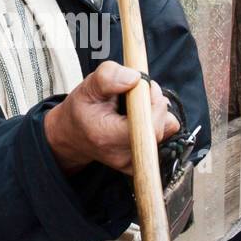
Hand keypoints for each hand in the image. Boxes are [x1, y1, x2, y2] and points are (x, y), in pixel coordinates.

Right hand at [44, 60, 179, 176]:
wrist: (73, 136)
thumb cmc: (81, 111)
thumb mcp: (87, 87)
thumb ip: (108, 77)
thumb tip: (135, 77)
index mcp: (107, 137)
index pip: (148, 123)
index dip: (152, 100)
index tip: (141, 86)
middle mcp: (123, 155)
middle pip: (161, 125)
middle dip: (154, 101)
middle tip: (136, 92)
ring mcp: (133, 163)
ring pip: (166, 130)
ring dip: (156, 111)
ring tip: (135, 106)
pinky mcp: (142, 163)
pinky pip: (164, 136)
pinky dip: (155, 122)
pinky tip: (137, 118)